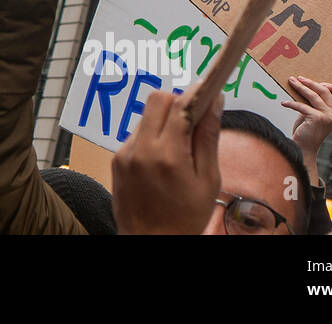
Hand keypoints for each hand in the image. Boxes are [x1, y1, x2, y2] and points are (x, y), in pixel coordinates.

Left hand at [112, 83, 223, 233]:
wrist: (151, 242)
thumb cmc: (185, 218)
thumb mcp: (208, 180)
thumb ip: (208, 137)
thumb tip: (215, 101)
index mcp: (168, 155)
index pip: (179, 105)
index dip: (196, 93)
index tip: (209, 88)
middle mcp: (141, 149)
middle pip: (157, 99)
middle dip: (178, 102)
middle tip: (194, 121)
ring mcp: (125, 153)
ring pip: (145, 115)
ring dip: (163, 120)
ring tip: (179, 148)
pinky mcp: (116, 159)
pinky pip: (136, 133)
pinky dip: (151, 136)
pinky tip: (162, 160)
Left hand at [283, 77, 331, 156]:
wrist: (304, 148)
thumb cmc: (307, 130)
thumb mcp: (313, 114)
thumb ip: (314, 103)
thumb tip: (304, 86)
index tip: (318, 83)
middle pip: (326, 91)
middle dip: (311, 82)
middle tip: (298, 78)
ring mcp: (327, 117)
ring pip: (314, 95)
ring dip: (300, 87)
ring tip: (291, 82)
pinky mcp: (317, 119)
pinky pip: (302, 106)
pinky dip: (291, 103)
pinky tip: (284, 103)